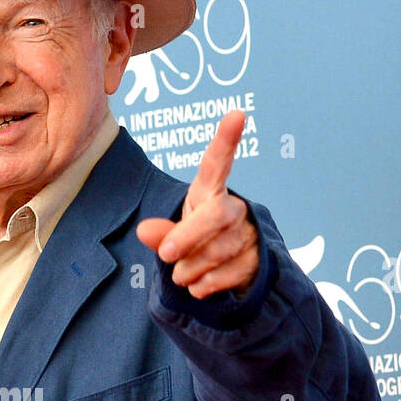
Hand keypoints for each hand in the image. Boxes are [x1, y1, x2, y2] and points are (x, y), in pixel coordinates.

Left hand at [136, 109, 259, 298]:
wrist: (226, 271)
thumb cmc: (194, 242)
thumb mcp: (174, 235)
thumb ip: (161, 233)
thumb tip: (145, 231)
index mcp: (209, 193)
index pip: (216, 164)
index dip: (225, 140)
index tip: (237, 114)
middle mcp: (233, 209)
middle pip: (216, 216)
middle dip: (188, 237)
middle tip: (166, 254)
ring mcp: (247, 235)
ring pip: (215, 253)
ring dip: (189, 270)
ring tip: (182, 274)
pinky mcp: (255, 261)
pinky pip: (222, 276)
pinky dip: (203, 286)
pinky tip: (200, 282)